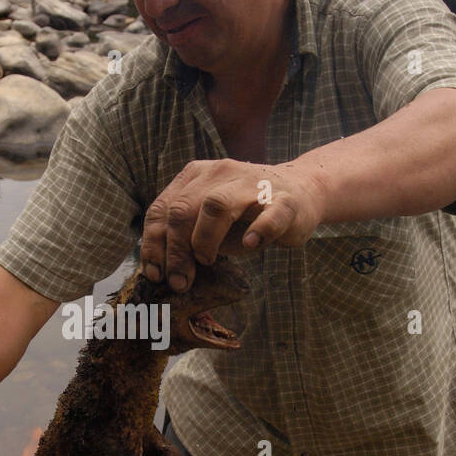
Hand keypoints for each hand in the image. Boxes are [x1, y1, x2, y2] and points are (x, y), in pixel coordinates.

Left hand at [140, 158, 326, 287]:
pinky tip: (251, 245)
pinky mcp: (285, 200)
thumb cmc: (246, 213)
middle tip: (180, 281)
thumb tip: (161, 272)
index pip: (162, 209)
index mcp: (196, 176)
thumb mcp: (209, 221)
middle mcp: (220, 173)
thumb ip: (185, 237)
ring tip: (207, 262)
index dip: (154, 244)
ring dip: (205, 240)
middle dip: (176, 250)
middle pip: (184, 209)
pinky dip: (260, 230)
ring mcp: (253, 184)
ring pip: (216, 205)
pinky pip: (270, 214)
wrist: (301, 191)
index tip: (155, 274)